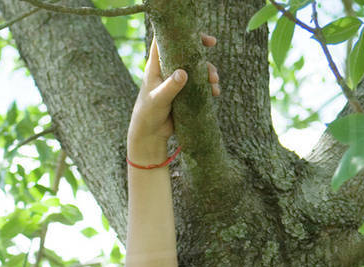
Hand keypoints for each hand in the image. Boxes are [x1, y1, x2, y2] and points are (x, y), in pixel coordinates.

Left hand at [127, 34, 219, 160]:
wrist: (149, 135)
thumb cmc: (148, 115)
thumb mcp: (158, 99)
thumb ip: (170, 86)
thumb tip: (183, 73)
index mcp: (156, 66)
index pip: (168, 40)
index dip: (184, 33)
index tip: (203, 39)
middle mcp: (167, 70)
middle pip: (187, 53)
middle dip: (203, 56)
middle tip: (212, 61)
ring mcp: (176, 81)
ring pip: (196, 69)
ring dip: (208, 73)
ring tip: (214, 83)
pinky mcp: (183, 93)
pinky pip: (198, 84)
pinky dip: (208, 86)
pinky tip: (215, 93)